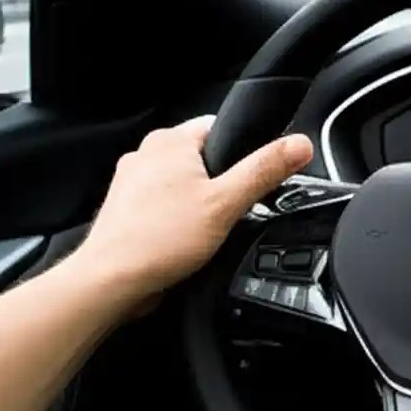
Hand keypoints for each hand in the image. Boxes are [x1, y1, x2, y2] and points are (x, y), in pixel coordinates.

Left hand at [69, 116, 313, 308]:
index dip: (244, 152)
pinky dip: (178, 217)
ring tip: (205, 228)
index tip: (252, 179)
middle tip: (230, 210)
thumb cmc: (159, 241)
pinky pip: (166, 202)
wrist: (111, 282)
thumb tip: (300, 144)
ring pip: (184, 181)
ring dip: (199, 201)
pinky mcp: (127, 207)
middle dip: (221, 182)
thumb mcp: (226, 203)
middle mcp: (146, 153)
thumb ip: (265, 170)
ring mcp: (132, 180)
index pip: (221, 127)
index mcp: (170, 140)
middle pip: (203, 157)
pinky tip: (184, 239)